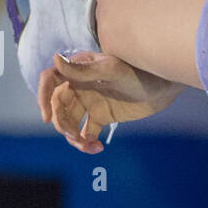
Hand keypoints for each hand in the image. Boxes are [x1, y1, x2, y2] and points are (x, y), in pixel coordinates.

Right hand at [36, 51, 183, 153]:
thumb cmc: (141, 72)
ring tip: (87, 144)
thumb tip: (54, 59)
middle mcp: (81, 86)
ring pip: (69, 122)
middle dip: (61, 123)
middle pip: (58, 107)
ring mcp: (90, 102)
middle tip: (74, 135)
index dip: (43, 96)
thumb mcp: (113, 70)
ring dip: (72, 137)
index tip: (47, 116)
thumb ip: (84, 69)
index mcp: (80, 70)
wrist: (165, 87)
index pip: (50, 80)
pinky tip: (97, 148)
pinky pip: (85, 133)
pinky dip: (86, 143)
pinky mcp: (101, 116)